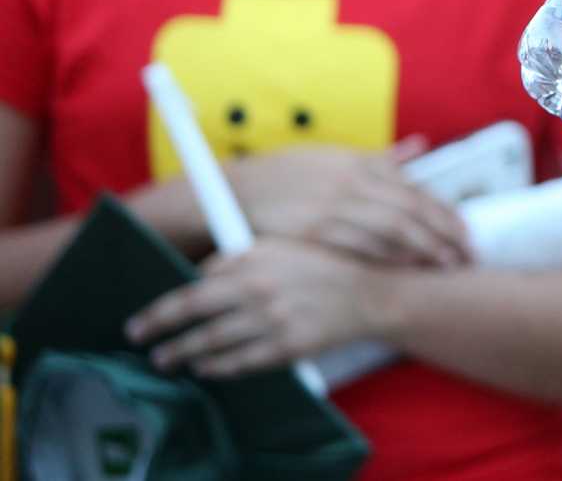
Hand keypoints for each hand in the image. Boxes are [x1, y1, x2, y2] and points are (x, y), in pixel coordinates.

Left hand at [126, 238, 388, 378]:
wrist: (371, 291)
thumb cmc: (323, 264)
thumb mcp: (282, 246)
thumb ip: (239, 256)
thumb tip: (198, 274)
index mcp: (257, 256)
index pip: (197, 281)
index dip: (165, 302)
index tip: (144, 315)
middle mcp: (261, 286)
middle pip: (194, 310)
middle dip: (159, 327)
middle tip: (137, 337)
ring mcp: (274, 318)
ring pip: (213, 341)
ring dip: (182, 352)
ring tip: (165, 359)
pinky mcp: (288, 345)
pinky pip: (241, 362)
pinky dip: (217, 367)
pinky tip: (205, 369)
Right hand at [228, 139, 468, 267]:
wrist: (237, 190)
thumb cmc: (290, 174)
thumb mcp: (337, 157)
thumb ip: (381, 158)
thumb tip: (419, 145)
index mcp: (361, 163)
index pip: (414, 188)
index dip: (444, 212)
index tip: (466, 230)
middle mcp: (351, 181)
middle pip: (410, 210)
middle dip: (444, 233)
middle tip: (467, 254)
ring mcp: (331, 206)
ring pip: (391, 229)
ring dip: (423, 249)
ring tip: (446, 265)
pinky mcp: (312, 230)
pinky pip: (357, 246)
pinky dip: (385, 258)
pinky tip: (404, 269)